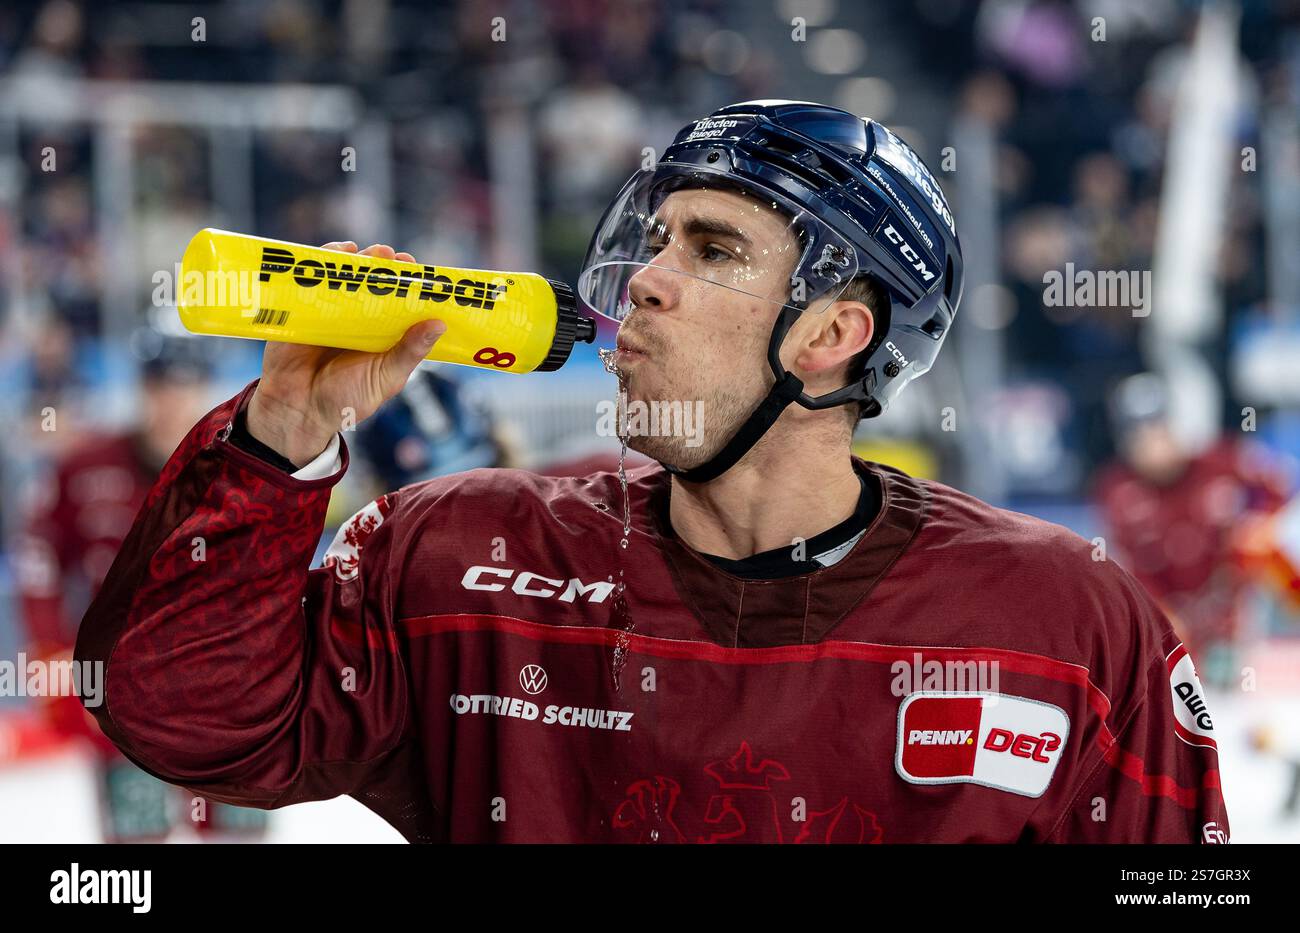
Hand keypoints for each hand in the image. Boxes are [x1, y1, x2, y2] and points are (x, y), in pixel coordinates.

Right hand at [246, 242, 445, 466]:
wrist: (297, 410)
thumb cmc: (346, 400)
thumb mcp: (385, 378)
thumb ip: (409, 352)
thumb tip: (439, 324)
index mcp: (385, 335)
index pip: (404, 304)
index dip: (415, 287)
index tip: (426, 275)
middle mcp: (361, 319)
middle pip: (377, 283)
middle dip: (389, 266)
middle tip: (397, 258)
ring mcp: (332, 311)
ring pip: (349, 276)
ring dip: (363, 259)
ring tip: (376, 252)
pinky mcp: (304, 307)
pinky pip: (316, 278)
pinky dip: (328, 260)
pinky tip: (342, 251)